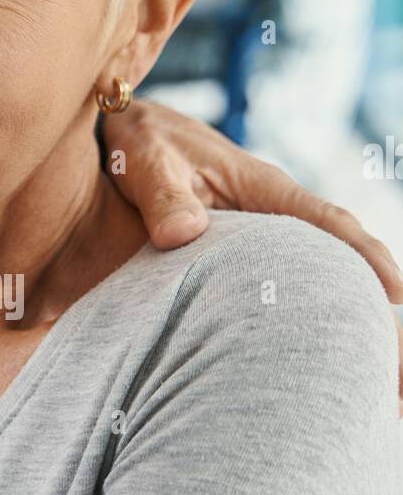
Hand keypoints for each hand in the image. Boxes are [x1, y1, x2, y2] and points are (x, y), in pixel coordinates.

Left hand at [101, 100, 402, 404]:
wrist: (120, 134)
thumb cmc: (139, 143)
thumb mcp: (146, 160)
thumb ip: (162, 196)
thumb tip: (183, 234)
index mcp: (262, 187)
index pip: (326, 222)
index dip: (364, 255)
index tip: (395, 292)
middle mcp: (267, 211)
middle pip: (328, 255)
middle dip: (360, 293)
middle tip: (384, 348)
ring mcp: (253, 232)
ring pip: (301, 271)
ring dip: (325, 306)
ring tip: (350, 360)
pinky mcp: (232, 250)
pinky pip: (270, 278)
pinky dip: (286, 306)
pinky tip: (288, 348)